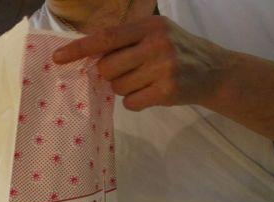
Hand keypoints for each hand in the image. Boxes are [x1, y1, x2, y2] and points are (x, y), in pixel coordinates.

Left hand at [53, 15, 231, 111]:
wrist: (216, 71)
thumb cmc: (178, 51)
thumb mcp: (157, 34)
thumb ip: (126, 40)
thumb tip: (85, 54)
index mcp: (150, 26)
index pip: (106, 37)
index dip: (79, 48)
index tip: (57, 57)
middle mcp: (157, 44)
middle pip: (107, 67)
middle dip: (111, 74)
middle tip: (132, 71)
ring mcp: (163, 68)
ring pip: (117, 87)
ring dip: (125, 88)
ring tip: (147, 81)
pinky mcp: (167, 91)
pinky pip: (130, 103)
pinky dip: (136, 102)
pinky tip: (152, 93)